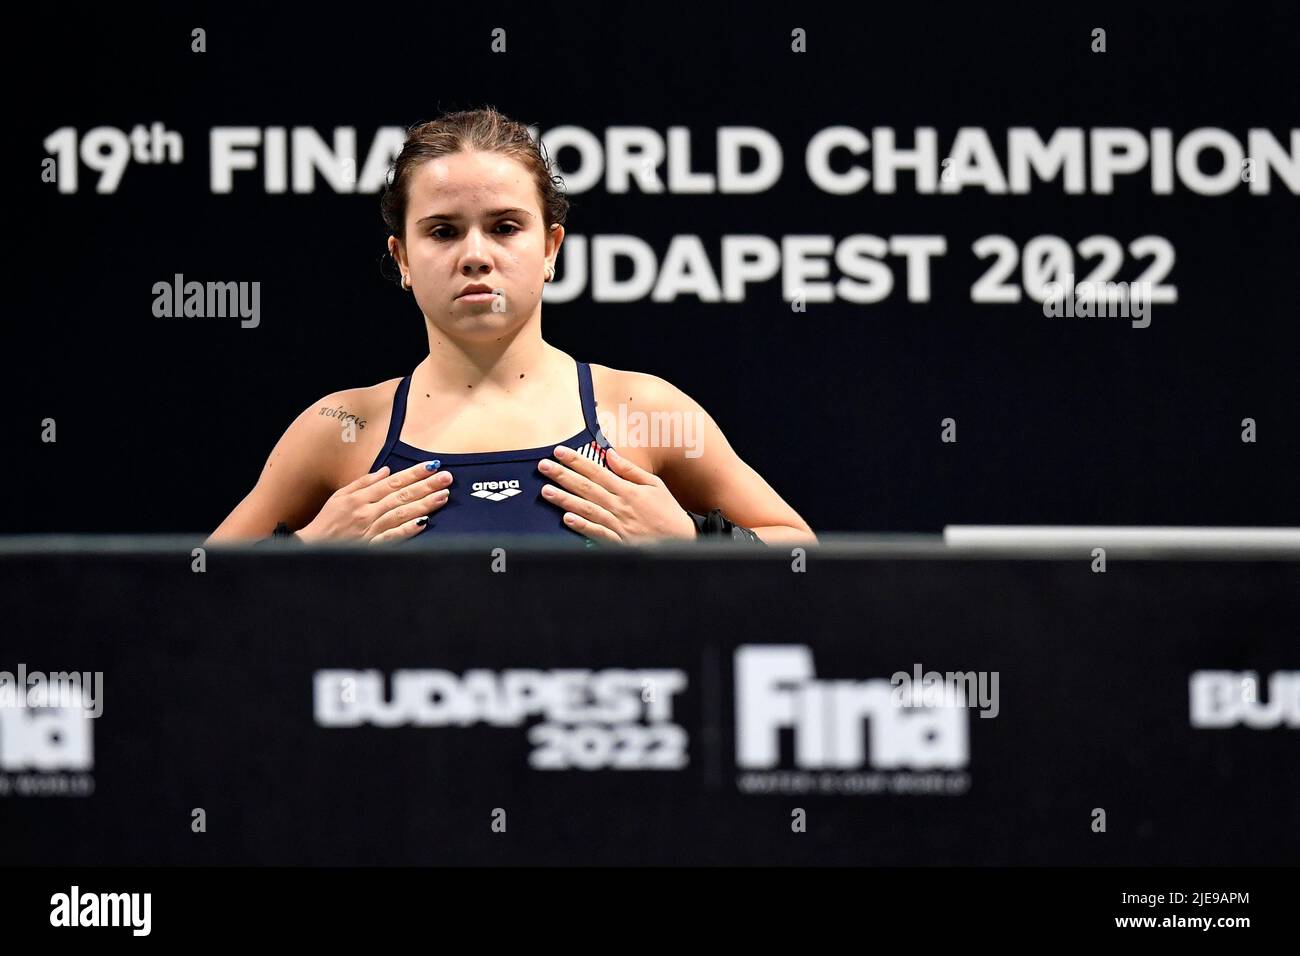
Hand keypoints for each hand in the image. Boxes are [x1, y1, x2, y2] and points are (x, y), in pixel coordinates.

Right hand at [297, 461, 453, 544]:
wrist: (309, 548)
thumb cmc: (326, 522)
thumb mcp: (339, 497)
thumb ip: (364, 483)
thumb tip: (387, 471)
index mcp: (359, 497)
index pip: (392, 482)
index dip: (414, 473)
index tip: (433, 465)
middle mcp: (366, 511)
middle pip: (401, 495)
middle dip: (425, 485)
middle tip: (447, 477)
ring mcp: (369, 530)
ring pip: (401, 514)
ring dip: (423, 504)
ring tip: (443, 496)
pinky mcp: (371, 546)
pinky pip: (392, 537)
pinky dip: (407, 530)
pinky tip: (425, 523)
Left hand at [537, 445, 696, 543]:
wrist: (682, 541)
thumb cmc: (668, 512)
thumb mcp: (655, 485)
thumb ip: (631, 471)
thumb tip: (611, 454)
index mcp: (628, 490)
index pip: (597, 471)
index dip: (577, 461)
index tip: (558, 452)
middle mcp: (620, 506)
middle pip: (587, 488)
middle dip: (563, 476)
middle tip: (542, 466)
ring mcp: (618, 525)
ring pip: (587, 509)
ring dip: (565, 500)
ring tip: (546, 491)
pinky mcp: (618, 543)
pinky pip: (597, 533)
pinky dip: (582, 526)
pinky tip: (566, 519)